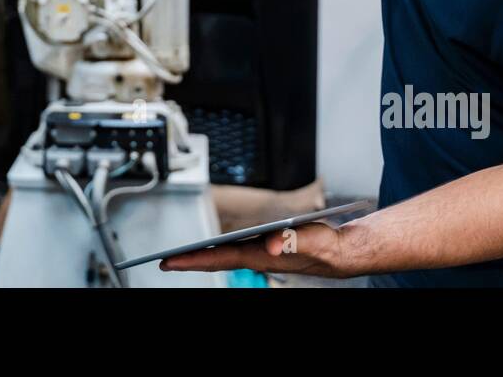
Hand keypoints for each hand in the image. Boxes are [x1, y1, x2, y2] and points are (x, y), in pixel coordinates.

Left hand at [159, 221, 359, 277]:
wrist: (339, 253)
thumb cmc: (324, 247)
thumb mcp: (310, 239)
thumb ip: (292, 240)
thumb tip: (271, 243)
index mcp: (261, 256)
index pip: (219, 258)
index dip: (193, 260)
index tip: (169, 262)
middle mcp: (256, 256)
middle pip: (216, 260)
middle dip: (190, 261)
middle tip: (163, 262)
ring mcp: (259, 255)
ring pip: (223, 257)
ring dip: (202, 257)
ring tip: (181, 256)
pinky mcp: (264, 250)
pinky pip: (234, 253)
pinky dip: (218, 252)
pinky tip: (210, 250)